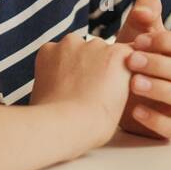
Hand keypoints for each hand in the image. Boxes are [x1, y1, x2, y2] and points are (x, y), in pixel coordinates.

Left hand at [30, 32, 132, 151]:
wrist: (63, 126)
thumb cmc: (93, 123)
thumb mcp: (121, 100)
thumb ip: (118, 81)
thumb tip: (108, 81)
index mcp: (120, 55)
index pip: (121, 54)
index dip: (113, 70)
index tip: (107, 84)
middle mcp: (97, 43)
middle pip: (96, 49)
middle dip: (92, 64)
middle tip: (87, 87)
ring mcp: (72, 44)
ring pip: (73, 48)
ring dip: (72, 61)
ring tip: (69, 87)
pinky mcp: (49, 49)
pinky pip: (52, 52)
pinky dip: (52, 63)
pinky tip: (55, 82)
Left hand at [115, 0, 170, 139]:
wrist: (123, 84)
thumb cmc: (136, 53)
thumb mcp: (138, 30)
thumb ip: (144, 13)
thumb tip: (143, 10)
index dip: (169, 41)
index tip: (140, 40)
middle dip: (161, 65)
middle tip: (131, 60)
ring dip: (161, 90)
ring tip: (133, 83)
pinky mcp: (170, 123)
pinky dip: (157, 121)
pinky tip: (135, 111)